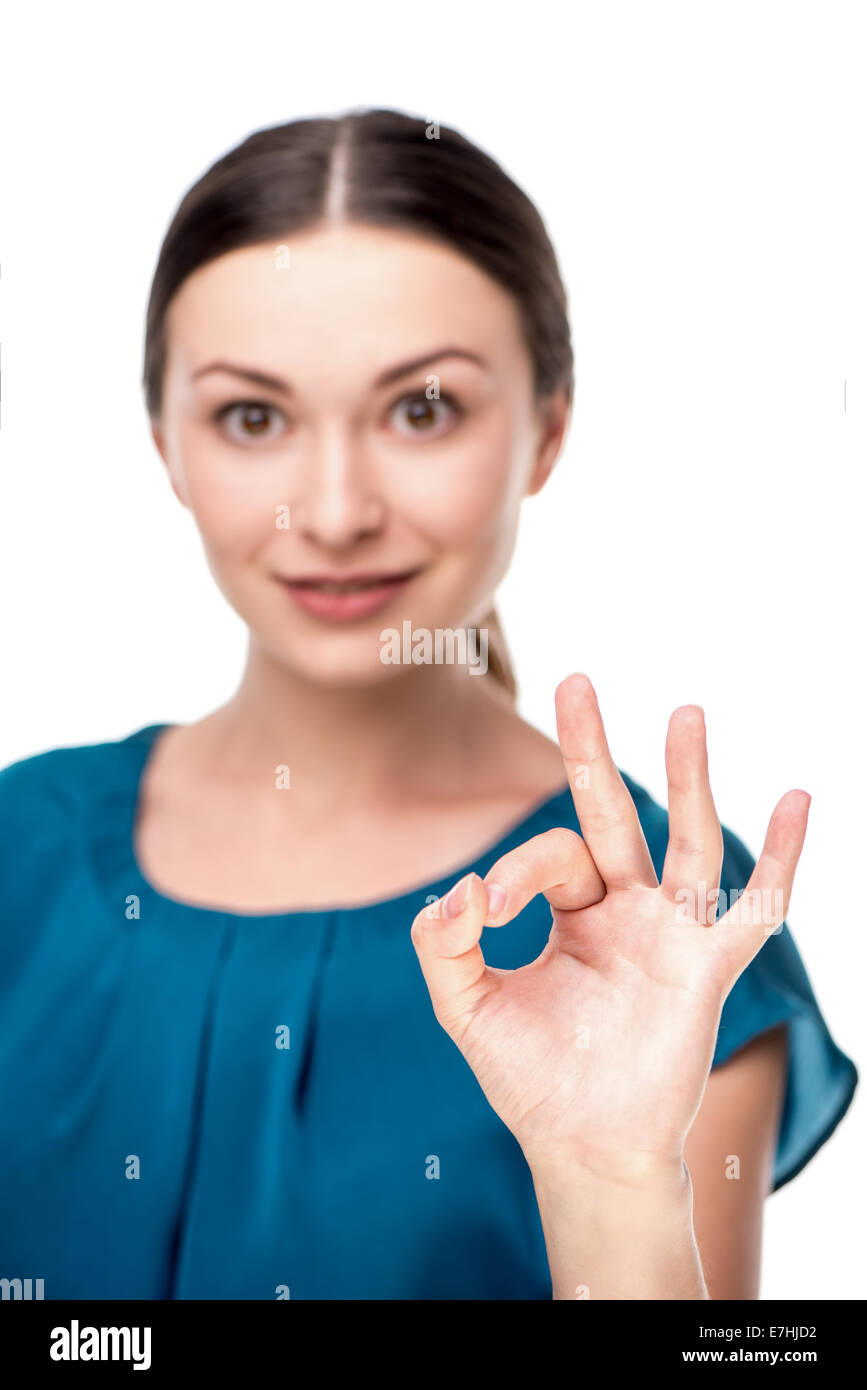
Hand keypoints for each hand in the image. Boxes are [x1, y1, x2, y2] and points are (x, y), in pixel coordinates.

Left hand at [411, 673, 808, 1184]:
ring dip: (686, 777)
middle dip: (591, 748)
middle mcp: (624, 910)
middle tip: (575, 681)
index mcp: (572, 910)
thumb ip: (445, 943)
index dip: (516, 868)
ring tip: (686, 711)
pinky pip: (754, 907)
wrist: (583, 1149)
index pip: (549, 855)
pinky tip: (797, 800)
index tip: (487, 906)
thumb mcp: (466, 1005)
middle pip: (611, 813)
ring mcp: (670, 934)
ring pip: (684, 839)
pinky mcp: (706, 969)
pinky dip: (778, 856)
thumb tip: (463, 884)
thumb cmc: (530, 1075)